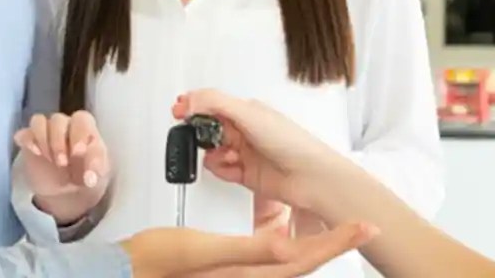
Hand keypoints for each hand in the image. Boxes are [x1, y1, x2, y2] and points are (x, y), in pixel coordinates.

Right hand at [13, 110, 109, 223]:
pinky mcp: (29, 143)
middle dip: (58, 141)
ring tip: (50, 160)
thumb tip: (90, 178)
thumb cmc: (85, 175)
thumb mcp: (98, 175)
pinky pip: (24, 133)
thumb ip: (97, 170)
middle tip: (62, 163)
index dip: (79, 133)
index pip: (81, 119)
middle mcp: (65, 126)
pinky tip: (36, 153)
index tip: (78, 153)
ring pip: (39, 121)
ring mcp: (45, 132)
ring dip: (43, 139)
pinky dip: (28, 140)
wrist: (66, 192)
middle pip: (58, 119)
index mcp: (85, 129)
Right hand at [120, 222, 376, 277]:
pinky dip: (277, 234)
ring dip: (308, 237)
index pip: (305, 258)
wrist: (131, 273)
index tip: (364, 228)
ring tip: (331, 224)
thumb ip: (250, 250)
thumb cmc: (158, 264)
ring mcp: (242, 273)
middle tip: (359, 225)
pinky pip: (265, 251)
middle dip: (331, 240)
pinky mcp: (231, 267)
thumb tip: (287, 244)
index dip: (337, 242)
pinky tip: (276, 222)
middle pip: (303, 258)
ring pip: (286, 255)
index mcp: (251, 274)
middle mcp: (251, 276)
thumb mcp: (203, 251)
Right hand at [172, 91, 349, 212]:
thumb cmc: (292, 143)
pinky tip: (232, 168)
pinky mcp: (245, 173)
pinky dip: (222, 169)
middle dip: (202, 134)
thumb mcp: (248, 114)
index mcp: (247, 111)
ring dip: (214, 154)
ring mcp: (245, 152)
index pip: (212, 104)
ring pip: (213, 151)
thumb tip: (190, 99)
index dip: (194, 106)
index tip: (179, 109)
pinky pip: (221, 170)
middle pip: (209, 128)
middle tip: (198, 137)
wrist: (309, 178)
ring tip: (227, 155)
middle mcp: (245, 130)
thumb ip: (215, 103)